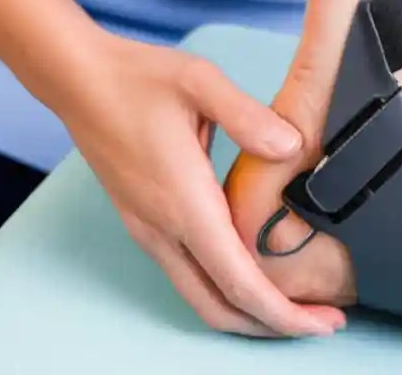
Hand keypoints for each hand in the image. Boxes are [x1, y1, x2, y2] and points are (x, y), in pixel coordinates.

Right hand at [58, 31, 345, 335]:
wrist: (76, 78)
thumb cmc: (139, 76)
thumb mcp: (200, 81)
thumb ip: (249, 115)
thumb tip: (293, 147)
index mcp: (183, 204)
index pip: (238, 283)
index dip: (284, 313)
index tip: (325, 323)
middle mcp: (163, 229)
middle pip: (220, 307)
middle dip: (273, 325)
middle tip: (325, 324)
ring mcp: (150, 230)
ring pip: (201, 296)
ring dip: (249, 312)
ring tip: (298, 307)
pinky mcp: (145, 222)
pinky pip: (188, 275)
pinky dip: (226, 290)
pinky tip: (255, 276)